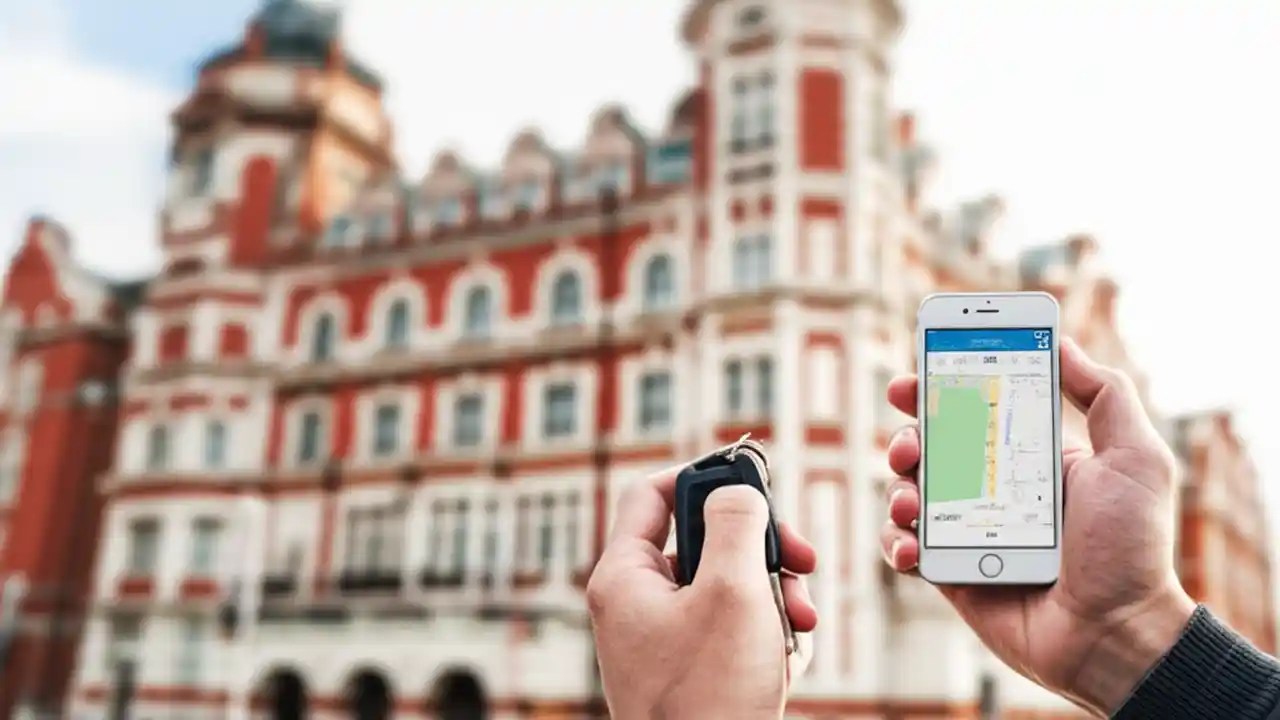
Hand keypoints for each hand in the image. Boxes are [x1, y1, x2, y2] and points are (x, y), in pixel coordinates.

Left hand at [588, 469, 818, 718]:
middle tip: (801, 563)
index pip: (652, 494)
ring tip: (797, 630)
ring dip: (774, 598)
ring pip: (728, 586)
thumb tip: (736, 489)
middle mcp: (636, 603)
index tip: (752, 480)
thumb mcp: (732, 591)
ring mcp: (663, 639)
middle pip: (704, 541)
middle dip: (761, 552)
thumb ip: (737, 522)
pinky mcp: (691, 668)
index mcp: (624, 576)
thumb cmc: (711, 697)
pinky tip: (786, 663)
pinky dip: (767, 636)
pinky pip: (734, 629)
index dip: (703, 475)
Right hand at [881, 337, 1195, 714]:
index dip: (939, 388)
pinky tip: (914, 548)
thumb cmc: (1131, 549)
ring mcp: (968, 532)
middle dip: (908, 435)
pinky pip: (904, 549)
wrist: (1115, 634)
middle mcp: (993, 490)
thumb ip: (1104, 394)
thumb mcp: (1134, 458)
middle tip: (912, 442)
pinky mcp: (950, 574)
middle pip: (930, 446)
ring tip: (913, 502)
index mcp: (1030, 458)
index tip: (916, 375)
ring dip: (897, 488)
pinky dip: (897, 543)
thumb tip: (1062, 343)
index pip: (975, 409)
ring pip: (908, 493)